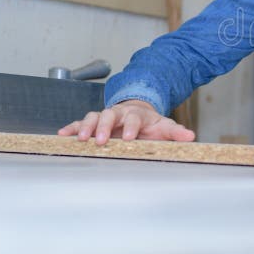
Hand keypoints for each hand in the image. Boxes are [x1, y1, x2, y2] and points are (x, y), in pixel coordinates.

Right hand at [57, 99, 194, 145]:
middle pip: (109, 115)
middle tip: (101, 140)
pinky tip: (63, 135)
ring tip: (81, 139)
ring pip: (93, 116)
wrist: (138, 113)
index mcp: (136, 114)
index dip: (131, 127)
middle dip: (104, 127)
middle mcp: (118, 113)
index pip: (134, 118)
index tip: (130, 138)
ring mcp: (105, 117)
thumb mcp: (165, 127)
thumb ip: (176, 132)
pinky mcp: (94, 123)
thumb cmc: (150, 124)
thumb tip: (190, 137)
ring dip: (86, 127)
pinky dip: (72, 127)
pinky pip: (80, 123)